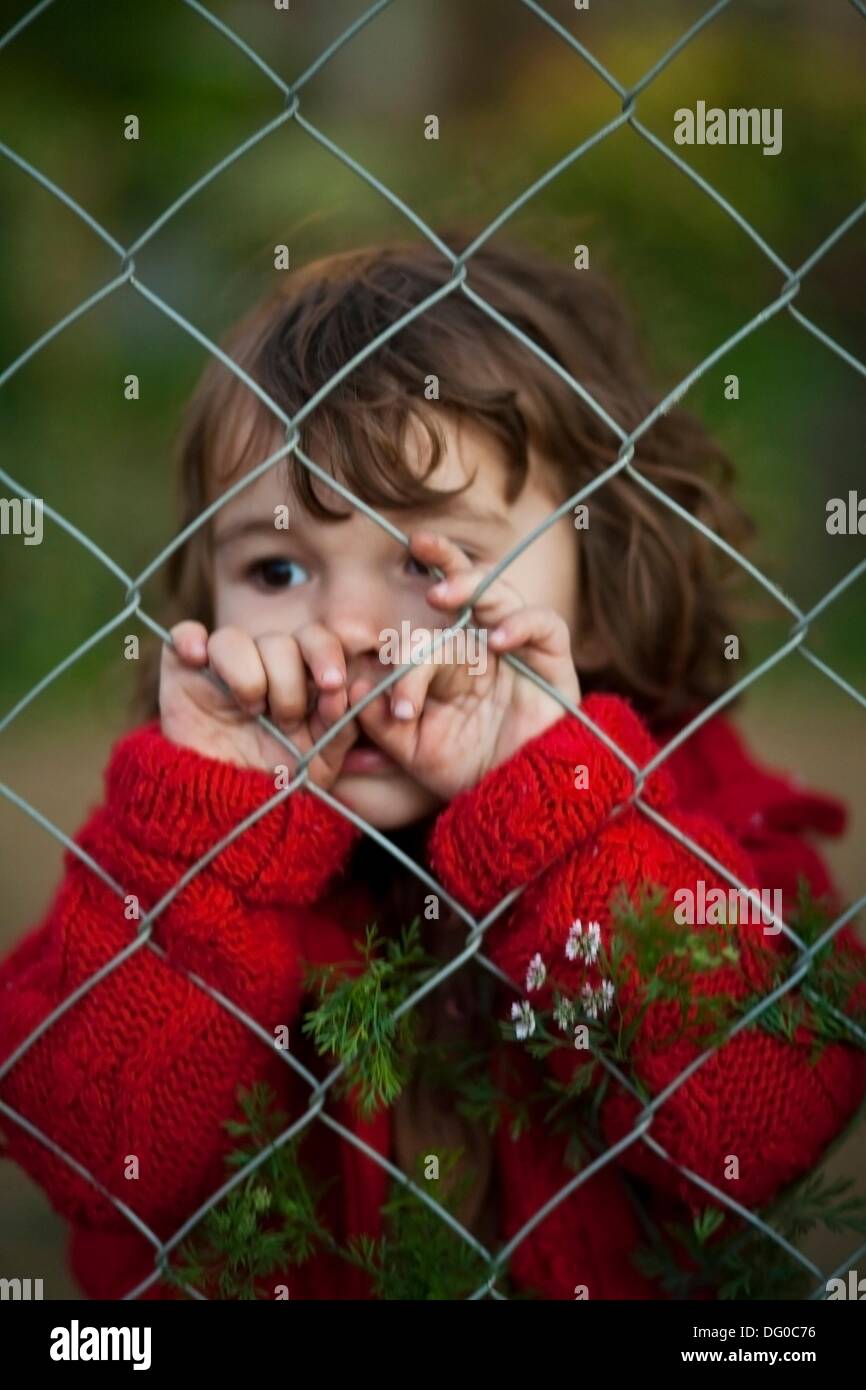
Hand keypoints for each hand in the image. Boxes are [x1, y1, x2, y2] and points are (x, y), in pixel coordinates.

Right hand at [160, 620, 357, 791]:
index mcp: (299, 678)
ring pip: (233, 639)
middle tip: (287, 718)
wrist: (226, 812)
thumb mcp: (321, 763)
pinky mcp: (183, 672)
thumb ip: (343, 726)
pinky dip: (189, 640)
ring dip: (248, 675)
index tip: (332, 685)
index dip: (325, 656)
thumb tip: (359, 688)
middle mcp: (262, 665)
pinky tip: (197, 659)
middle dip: (289, 680)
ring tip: (251, 711)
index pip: (316, 642)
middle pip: (280, 640)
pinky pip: (183, 635)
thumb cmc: (277, 784)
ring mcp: (221, 667)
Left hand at [347, 531, 580, 800]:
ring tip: (442, 596)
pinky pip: (546, 625)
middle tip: (418, 543)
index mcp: (448, 658)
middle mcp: (483, 644)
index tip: (384, 670)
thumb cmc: (464, 771)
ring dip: (473, 586)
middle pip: (469, 585)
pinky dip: (522, 624)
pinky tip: (497, 641)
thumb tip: (349, 687)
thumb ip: (379, 717)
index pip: (426, 622)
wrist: (512, 801)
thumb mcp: (410, 746)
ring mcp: (520, 650)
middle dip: (445, 559)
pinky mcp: (554, 662)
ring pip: (503, 595)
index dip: (401, 643)